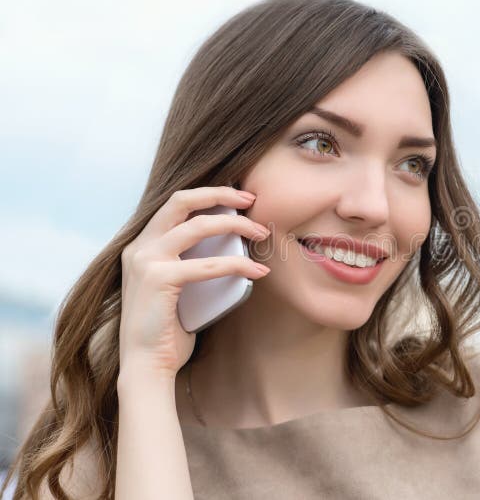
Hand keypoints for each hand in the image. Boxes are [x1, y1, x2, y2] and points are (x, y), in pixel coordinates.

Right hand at [118, 186, 269, 378]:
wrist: (146, 365)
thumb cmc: (167, 328)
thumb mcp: (177, 285)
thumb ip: (191, 260)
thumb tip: (231, 244)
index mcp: (142, 244)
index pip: (175, 204)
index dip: (209, 194)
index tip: (239, 199)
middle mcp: (139, 247)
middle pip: (181, 200)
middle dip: (220, 194)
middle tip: (251, 200)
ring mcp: (146, 261)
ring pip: (198, 226)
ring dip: (235, 225)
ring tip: (261, 234)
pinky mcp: (159, 279)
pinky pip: (209, 264)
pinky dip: (238, 265)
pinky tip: (258, 271)